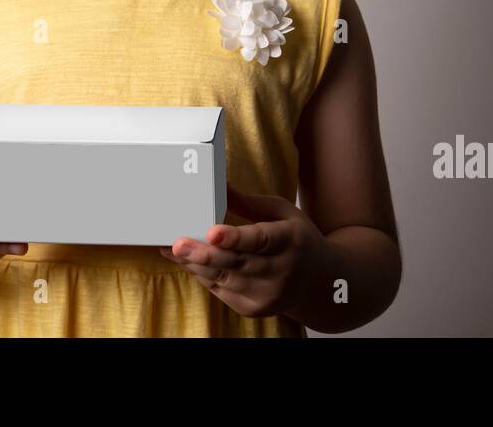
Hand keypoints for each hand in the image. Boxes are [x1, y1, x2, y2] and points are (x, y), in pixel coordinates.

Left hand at [158, 182, 328, 318]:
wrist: (319, 282)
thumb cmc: (296, 239)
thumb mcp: (282, 212)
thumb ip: (249, 202)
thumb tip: (219, 183)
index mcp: (290, 240)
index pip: (260, 240)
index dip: (234, 237)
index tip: (212, 232)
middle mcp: (282, 270)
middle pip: (236, 262)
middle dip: (203, 253)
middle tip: (177, 243)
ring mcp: (268, 294)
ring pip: (225, 279)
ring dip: (195, 264)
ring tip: (173, 250)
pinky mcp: (255, 309)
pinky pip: (222, 291)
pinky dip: (203, 276)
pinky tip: (189, 262)